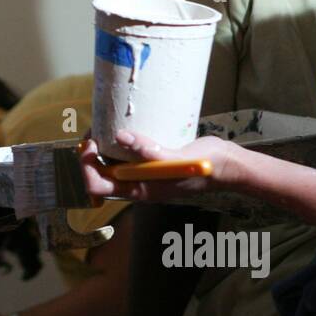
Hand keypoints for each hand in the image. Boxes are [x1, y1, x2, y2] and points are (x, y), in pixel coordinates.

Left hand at [79, 130, 249, 201]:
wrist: (228, 166)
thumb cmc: (206, 167)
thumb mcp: (177, 159)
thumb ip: (150, 151)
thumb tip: (121, 137)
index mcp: (140, 190)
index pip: (97, 186)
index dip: (86, 166)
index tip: (91, 143)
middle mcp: (138, 185)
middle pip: (100, 174)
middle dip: (91, 154)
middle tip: (94, 129)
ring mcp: (145, 175)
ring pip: (112, 165)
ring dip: (102, 148)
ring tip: (104, 125)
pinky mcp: (152, 164)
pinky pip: (126, 156)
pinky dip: (117, 144)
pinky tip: (122, 128)